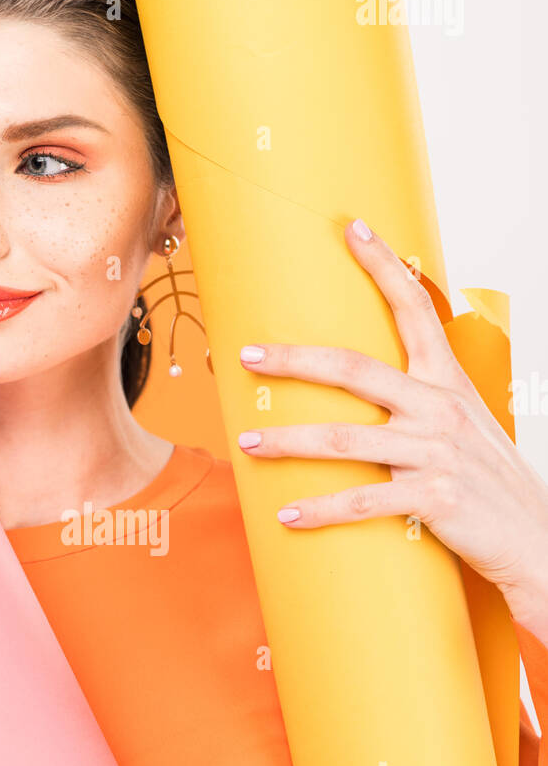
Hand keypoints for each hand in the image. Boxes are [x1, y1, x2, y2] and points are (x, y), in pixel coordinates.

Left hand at [237, 218, 547, 637]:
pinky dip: (321, 510)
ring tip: (248, 442)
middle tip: (247, 355)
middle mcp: (439, 410)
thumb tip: (371, 386)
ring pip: (345, 441)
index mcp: (446, 383)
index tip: (352, 228)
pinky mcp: (432, 499)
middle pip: (354, 371)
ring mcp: (435, 454)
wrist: (533, 536)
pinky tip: (287, 514)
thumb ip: (420, 401)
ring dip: (288, 441)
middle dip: (295, 361)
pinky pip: (362, 503)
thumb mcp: (462, 425)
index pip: (414, 310)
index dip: (383, 266)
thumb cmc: (486, 480)